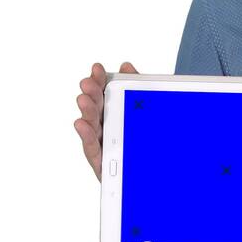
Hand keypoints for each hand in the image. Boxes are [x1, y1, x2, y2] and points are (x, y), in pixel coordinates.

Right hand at [73, 61, 137, 181]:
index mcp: (115, 113)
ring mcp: (102, 144)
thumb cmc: (146, 143)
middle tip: (88, 82)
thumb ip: (136, 88)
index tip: (97, 68)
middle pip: (96, 108)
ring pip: (92, 126)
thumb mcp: (148, 111)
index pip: (105, 93)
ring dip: (87, 112)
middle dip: (92, 93)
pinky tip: (82, 124)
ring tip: (83, 99)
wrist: (159, 174)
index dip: (99, 80)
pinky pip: (93, 148)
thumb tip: (127, 66)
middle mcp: (106, 127)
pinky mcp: (102, 162)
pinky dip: (87, 136)